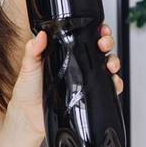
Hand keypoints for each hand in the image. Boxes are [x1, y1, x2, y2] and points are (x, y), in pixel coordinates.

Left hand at [8, 22, 124, 131]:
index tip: (100, 29)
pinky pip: (109, 89)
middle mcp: (79, 65)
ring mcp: (86, 80)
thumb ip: (33, 51)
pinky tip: (113, 82)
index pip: (86, 37)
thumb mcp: (29, 67)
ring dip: (114, 62)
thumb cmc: (29, 91)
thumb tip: (40, 36)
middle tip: (103, 44)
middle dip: (107, 43)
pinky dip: (116, 84)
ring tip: (109, 64)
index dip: (97, 31)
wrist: (30, 117)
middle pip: (100, 49)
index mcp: (67, 54)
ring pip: (108, 66)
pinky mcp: (90, 97)